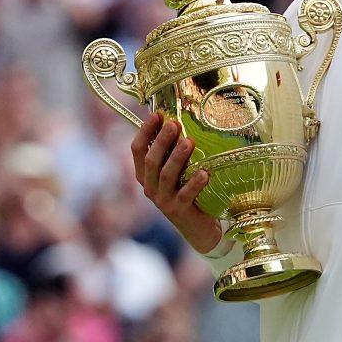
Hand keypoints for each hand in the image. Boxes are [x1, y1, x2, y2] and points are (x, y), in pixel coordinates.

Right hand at [131, 113, 222, 253]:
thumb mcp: (176, 171)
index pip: (137, 150)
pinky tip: (204, 173)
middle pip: (151, 161)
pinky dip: (194, 183)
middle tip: (174, 124)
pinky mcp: (179, 211)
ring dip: (177, 157)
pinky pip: (185, 195)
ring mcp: (163, 200)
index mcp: (145, 175)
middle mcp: (149, 187)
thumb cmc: (188, 191)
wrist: (198, 228)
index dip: (145, 132)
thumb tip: (178, 119)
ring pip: (166, 176)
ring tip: (189, 142)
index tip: (157, 114)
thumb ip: (172, 152)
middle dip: (162, 141)